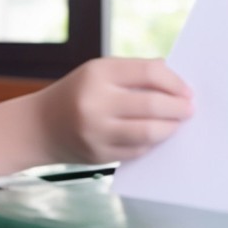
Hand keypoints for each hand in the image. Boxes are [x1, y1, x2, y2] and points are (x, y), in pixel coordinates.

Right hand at [0, 58, 192, 172]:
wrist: (38, 126)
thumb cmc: (77, 94)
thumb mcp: (98, 72)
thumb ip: (134, 73)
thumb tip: (175, 78)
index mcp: (98, 74)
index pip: (149, 72)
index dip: (174, 82)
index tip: (186, 90)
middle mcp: (95, 102)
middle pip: (153, 104)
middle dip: (178, 108)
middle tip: (189, 109)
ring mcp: (96, 132)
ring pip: (149, 132)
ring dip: (171, 128)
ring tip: (177, 124)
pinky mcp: (99, 154)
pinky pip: (138, 150)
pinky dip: (152, 143)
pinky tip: (156, 136)